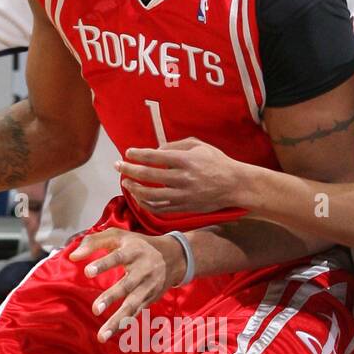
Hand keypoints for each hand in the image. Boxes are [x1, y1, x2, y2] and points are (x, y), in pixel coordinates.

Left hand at [69, 228, 184, 341]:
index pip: (117, 258)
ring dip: (117, 320)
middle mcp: (142, 270)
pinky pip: (136, 312)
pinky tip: (113, 333)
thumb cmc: (138, 245)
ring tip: (102, 335)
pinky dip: (126, 323)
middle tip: (95, 309)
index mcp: (133, 252)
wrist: (173, 257)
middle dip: (111, 298)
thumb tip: (72, 256)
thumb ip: (94, 242)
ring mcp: (147, 287)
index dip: (103, 264)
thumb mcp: (118, 236)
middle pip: (126, 286)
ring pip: (132, 305)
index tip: (87, 271)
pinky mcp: (149, 299)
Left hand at [119, 139, 251, 215]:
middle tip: (118, 166)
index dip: (138, 155)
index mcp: (186, 160)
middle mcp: (182, 179)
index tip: (128, 153)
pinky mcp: (183, 208)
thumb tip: (154, 151)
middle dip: (129, 170)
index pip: (154, 157)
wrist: (235, 185)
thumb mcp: (199, 145)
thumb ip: (175, 145)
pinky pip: (159, 208)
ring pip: (150, 195)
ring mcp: (182, 196)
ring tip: (126, 182)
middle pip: (148, 175)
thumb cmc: (216, 162)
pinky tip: (139, 197)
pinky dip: (146, 203)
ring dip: (134, 189)